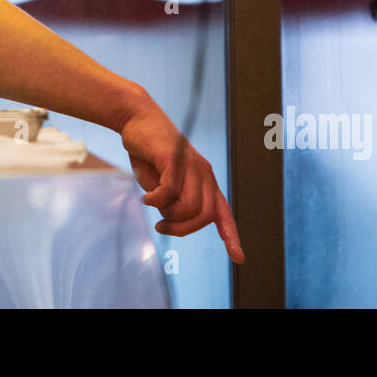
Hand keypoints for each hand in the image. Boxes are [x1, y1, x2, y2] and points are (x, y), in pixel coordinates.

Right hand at [119, 102, 243, 263]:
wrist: (138, 118)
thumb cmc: (149, 154)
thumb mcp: (163, 183)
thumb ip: (172, 202)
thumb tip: (174, 221)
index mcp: (205, 180)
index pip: (223, 213)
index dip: (231, 236)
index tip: (239, 258)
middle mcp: (204, 173)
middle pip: (204, 215)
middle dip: (182, 229)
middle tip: (161, 227)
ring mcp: (191, 164)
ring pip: (188, 207)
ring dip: (167, 215)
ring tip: (152, 206)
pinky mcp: (174, 159)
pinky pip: (169, 192)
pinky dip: (155, 200)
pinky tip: (146, 196)